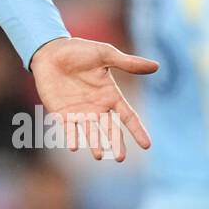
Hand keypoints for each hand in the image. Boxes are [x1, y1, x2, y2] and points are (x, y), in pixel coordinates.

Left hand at [29, 36, 156, 160]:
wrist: (51, 50)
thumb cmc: (79, 51)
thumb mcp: (105, 55)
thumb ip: (127, 63)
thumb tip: (157, 66)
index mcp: (110, 95)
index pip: (128, 116)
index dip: (137, 130)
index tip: (147, 146)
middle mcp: (97, 107)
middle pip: (110, 129)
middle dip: (115, 144)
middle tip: (119, 158)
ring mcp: (79, 111)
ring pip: (90, 131)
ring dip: (94, 143)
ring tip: (98, 155)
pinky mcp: (61, 112)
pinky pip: (68, 127)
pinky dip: (71, 136)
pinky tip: (74, 145)